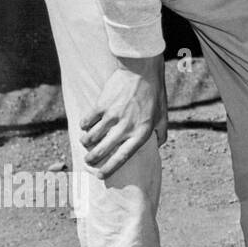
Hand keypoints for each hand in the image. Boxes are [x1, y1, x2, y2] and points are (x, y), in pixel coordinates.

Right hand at [80, 53, 168, 177]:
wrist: (142, 70)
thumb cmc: (154, 94)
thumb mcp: (163, 115)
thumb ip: (161, 133)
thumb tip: (158, 146)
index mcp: (141, 133)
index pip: (122, 158)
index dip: (109, 169)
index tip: (100, 176)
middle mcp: (125, 127)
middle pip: (100, 151)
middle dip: (91, 160)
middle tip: (89, 161)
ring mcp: (112, 117)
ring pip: (90, 138)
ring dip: (86, 143)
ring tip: (87, 142)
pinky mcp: (101, 106)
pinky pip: (86, 123)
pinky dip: (84, 127)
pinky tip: (87, 126)